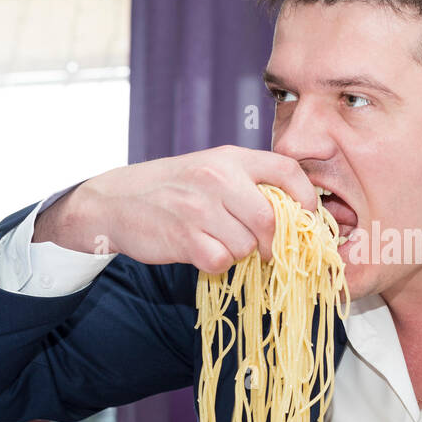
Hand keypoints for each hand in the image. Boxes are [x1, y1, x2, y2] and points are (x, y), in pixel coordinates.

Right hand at [34, 146, 318, 271]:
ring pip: (247, 245)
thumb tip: (297, 214)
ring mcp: (199, 207)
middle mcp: (217, 178)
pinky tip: (201, 250)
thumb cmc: (171, 188)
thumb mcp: (211, 169)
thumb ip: (249, 183)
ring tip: (218, 240)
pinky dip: (217, 263)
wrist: (114, 200)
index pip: (286, 170)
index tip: (308, 217)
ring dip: (240, 252)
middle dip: (271, 241)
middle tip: (261, 248)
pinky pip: (221, 261)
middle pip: (271, 219)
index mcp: (230, 158)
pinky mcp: (184, 237)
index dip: (307, 197)